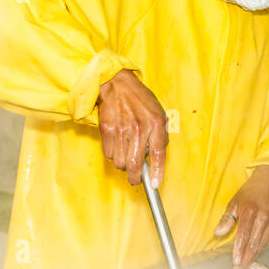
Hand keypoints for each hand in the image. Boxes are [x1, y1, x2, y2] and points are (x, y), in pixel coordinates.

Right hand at [97, 69, 166, 186]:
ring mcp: (122, 129)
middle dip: (135, 177)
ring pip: (120, 162)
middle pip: (135, 164)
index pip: (158, 154)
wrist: (117, 83)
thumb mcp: (158, 113)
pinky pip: (109, 154)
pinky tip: (117, 144)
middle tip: (135, 179)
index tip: (155, 185)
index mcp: (156, 123)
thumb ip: (160, 135)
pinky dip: (113, 153)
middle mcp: (140, 128)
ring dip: (122, 164)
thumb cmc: (139, 99)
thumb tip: (157, 157)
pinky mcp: (107, 129)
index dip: (158, 173)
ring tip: (125, 154)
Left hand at [214, 166, 268, 268]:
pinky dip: (263, 247)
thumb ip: (227, 218)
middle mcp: (264, 217)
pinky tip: (256, 252)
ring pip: (263, 243)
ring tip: (246, 263)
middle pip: (254, 243)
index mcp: (250, 211)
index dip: (239, 250)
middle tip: (240, 268)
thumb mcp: (235, 201)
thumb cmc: (252, 191)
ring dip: (255, 255)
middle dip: (247, 258)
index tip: (235, 261)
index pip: (243, 236)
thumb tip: (218, 233)